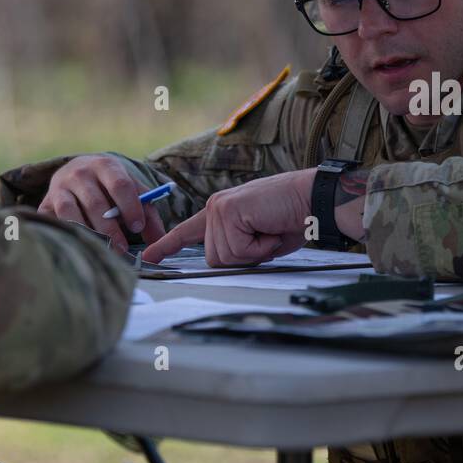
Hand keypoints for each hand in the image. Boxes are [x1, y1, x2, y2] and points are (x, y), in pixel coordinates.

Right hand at [40, 154, 165, 251]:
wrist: (77, 170)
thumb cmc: (110, 185)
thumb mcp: (132, 190)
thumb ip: (148, 212)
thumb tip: (161, 242)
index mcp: (105, 166)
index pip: (120, 185)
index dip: (130, 207)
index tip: (137, 227)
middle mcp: (80, 173)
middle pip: (96, 203)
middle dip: (110, 229)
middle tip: (122, 249)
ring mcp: (59, 188)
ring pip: (70, 213)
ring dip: (87, 233)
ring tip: (102, 250)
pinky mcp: (45, 203)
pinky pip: (52, 221)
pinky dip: (63, 234)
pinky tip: (78, 246)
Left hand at [141, 169, 315, 265]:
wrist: (313, 200)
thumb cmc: (295, 218)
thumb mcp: (261, 239)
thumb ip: (240, 247)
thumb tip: (226, 262)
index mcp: (222, 212)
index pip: (188, 231)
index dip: (168, 245)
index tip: (149, 257)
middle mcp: (215, 207)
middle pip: (214, 258)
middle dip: (244, 257)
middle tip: (267, 236)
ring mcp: (219, 207)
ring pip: (225, 257)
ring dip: (254, 252)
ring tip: (269, 230)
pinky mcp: (227, 211)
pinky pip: (237, 250)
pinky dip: (259, 248)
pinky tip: (269, 228)